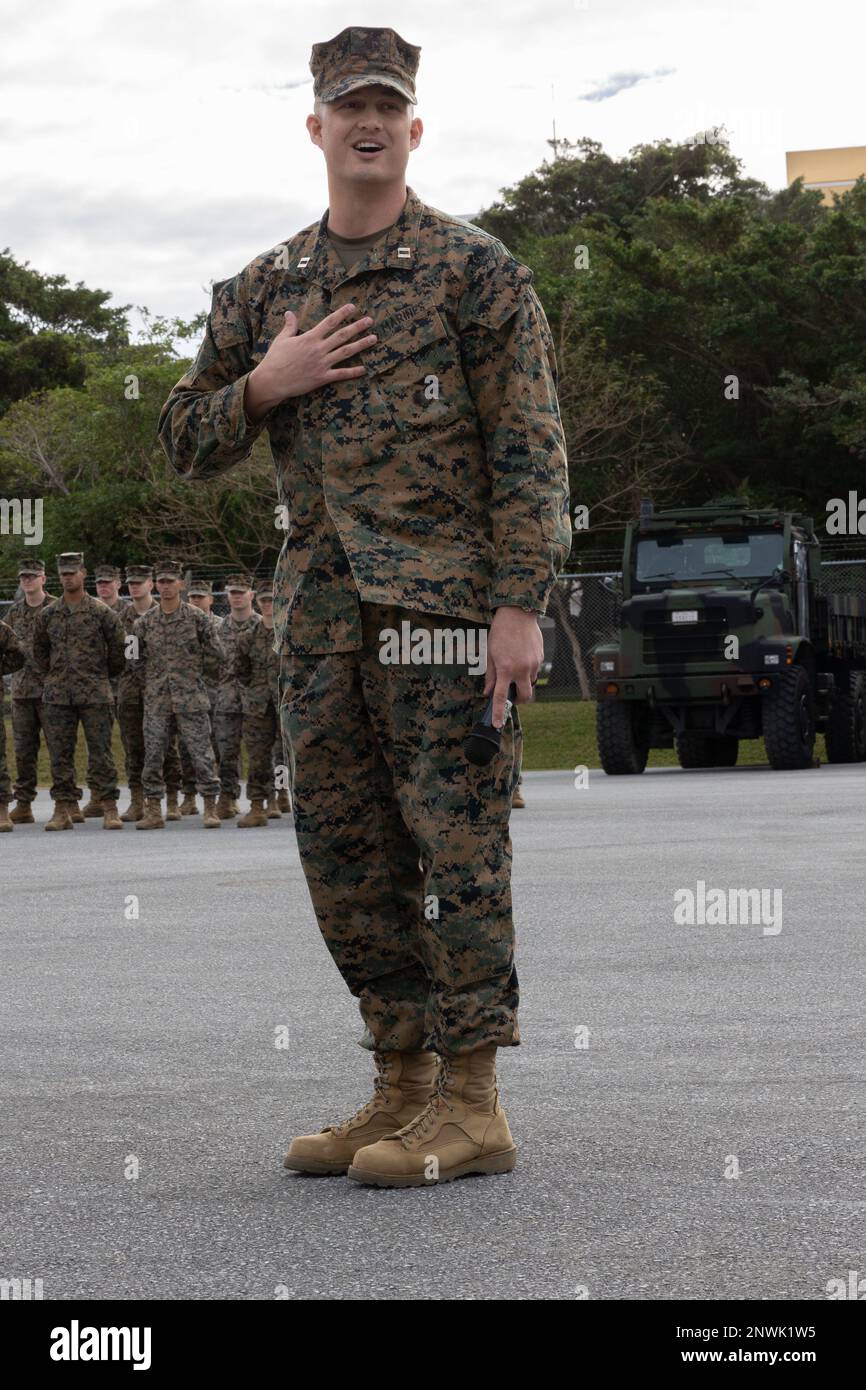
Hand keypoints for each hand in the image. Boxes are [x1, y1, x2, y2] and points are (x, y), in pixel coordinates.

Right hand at [244, 302, 376, 420]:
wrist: (272, 381)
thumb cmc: (275, 359)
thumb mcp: (282, 339)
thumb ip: (290, 326)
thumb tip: (290, 312)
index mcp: (309, 338)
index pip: (329, 322)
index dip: (342, 313)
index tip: (353, 307)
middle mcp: (318, 349)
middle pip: (342, 335)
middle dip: (357, 327)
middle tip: (370, 321)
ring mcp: (321, 364)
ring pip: (345, 352)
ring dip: (361, 345)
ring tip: (374, 339)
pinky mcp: (322, 378)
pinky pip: (341, 374)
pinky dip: (353, 372)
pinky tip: (364, 368)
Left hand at [484, 606, 541, 726]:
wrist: (518, 614)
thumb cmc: (500, 632)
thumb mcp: (490, 653)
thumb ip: (490, 675)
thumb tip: (487, 691)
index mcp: (505, 669)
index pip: (500, 697)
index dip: (498, 712)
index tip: (498, 724)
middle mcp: (521, 669)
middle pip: (524, 697)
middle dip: (518, 699)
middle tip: (511, 693)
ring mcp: (533, 664)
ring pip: (530, 683)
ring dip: (523, 682)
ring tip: (515, 666)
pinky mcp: (540, 658)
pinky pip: (535, 671)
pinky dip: (528, 670)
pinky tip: (522, 657)